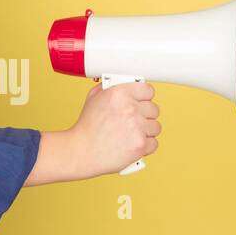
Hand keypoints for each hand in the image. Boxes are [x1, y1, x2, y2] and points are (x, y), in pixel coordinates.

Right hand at [26, 81, 160, 184]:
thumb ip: (113, 86)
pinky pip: (154, 143)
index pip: (149, 90)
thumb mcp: (94, 97)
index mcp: (120, 93)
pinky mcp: (140, 144)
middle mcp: (130, 108)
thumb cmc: (86, 127)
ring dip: (146, 131)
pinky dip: (145, 146)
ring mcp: (137, 127)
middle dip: (144, 116)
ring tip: (130, 134)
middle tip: (131, 122)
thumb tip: (128, 82)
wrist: (79, 152)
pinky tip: (132, 144)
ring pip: (156, 127)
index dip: (144, 98)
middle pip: (154, 109)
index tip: (140, 102)